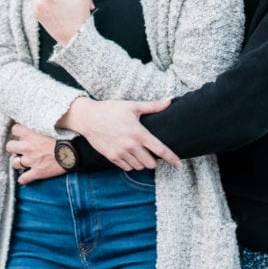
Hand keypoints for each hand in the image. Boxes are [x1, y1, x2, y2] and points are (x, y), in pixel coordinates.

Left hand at [6, 123, 62, 183]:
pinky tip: (26, 176)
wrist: (73, 152)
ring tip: (23, 161)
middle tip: (20, 148)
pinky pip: (23, 179)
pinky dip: (24, 178)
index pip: (15, 129)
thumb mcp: (51, 127)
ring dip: (18, 163)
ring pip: (14, 163)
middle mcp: (28, 147)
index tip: (22, 133)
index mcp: (31, 134)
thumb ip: (41, 124)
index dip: (18, 132)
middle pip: (9, 146)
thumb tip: (38, 120)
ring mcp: (31, 161)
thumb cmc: (65, 138)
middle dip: (14, 147)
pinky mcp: (37, 172)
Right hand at [64, 96, 179, 170]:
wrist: (88, 118)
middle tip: (151, 152)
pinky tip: (129, 155)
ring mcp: (120, 153)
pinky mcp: (111, 157)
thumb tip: (169, 101)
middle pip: (150, 163)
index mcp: (138, 133)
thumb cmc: (111, 110)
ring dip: (142, 162)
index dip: (172, 158)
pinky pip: (126, 168)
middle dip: (154, 160)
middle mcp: (130, 145)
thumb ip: (152, 106)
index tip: (179, 163)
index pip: (160, 150)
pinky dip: (131, 164)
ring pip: (139, 167)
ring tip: (139, 152)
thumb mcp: (132, 106)